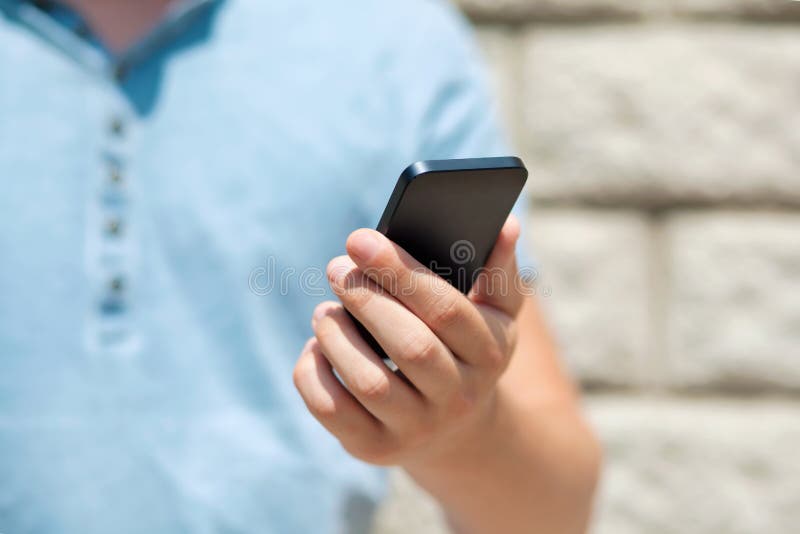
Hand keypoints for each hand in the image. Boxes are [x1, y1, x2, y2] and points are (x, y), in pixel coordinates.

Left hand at [293, 217, 525, 465]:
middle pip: (410, 346)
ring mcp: (417, 428)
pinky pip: (332, 410)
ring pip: (368, 382)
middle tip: (337, 267)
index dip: (400, 272)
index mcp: (489, 353)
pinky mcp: (375, 447)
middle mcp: (459, 398)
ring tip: (326, 310)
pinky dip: (312, 372)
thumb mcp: (494, 312)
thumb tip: (505, 222)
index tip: (360, 239)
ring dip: (336, 335)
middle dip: (366, 299)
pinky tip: (317, 347)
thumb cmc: (466, 348)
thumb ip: (498, 268)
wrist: (456, 427)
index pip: (446, 311)